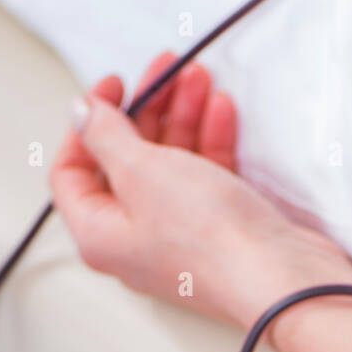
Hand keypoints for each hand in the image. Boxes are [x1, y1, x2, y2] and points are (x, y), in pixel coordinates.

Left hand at [51, 56, 351, 328]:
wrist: (280, 278)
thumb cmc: (210, 241)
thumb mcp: (142, 171)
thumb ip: (106, 136)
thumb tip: (82, 115)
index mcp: (99, 235)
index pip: (72, 172)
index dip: (87, 124)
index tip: (113, 89)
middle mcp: (134, 240)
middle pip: (125, 163)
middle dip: (146, 111)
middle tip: (164, 73)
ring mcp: (178, 237)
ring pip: (169, 166)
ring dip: (182, 118)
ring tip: (199, 80)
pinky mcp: (218, 231)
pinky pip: (204, 179)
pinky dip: (209, 142)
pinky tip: (221, 112)